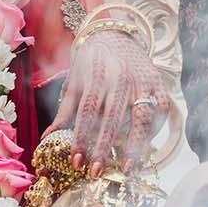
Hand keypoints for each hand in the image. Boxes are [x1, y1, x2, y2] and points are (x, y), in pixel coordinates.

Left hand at [46, 28, 168, 177]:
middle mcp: (121, 78)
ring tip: (126, 169)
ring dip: (135, 145)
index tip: (76, 161)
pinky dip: (154, 131)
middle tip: (96, 172)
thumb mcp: (74, 80)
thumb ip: (65, 110)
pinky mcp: (159, 84)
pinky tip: (144, 148)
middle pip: (113, 118)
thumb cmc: (91, 61)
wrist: (116, 34)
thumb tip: (47, 138)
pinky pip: (160, 111)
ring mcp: (142, 81)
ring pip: (141, 116)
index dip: (82, 138)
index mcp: (96, 76)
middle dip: (104, 147)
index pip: (87, 112)